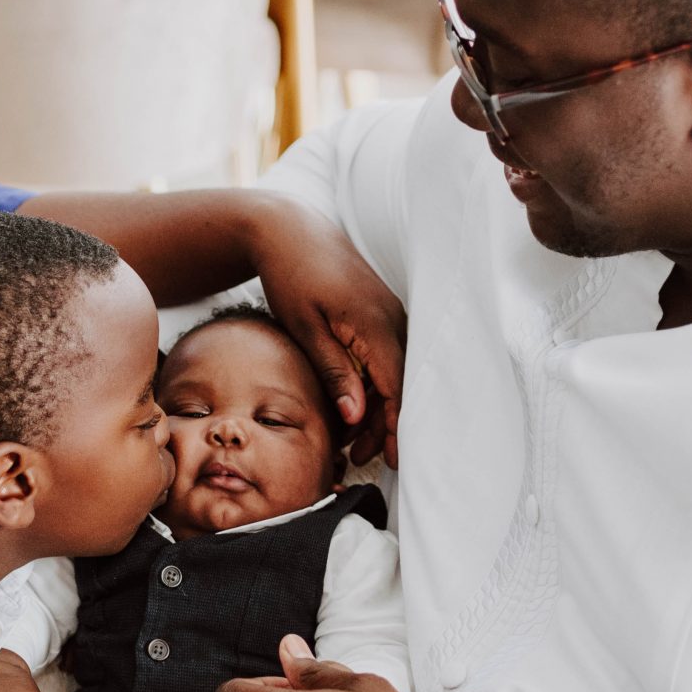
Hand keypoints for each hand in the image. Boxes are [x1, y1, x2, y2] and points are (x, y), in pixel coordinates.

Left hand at [247, 199, 406, 467]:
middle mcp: (393, 318)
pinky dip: (375, 384)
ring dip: (379, 407)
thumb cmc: (290, 275)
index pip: (397, 387)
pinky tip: (355, 404)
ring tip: (351, 439)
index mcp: (375, 323)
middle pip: (401, 385)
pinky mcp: (382, 312)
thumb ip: (334, 371)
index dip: (396, 427)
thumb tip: (356, 416)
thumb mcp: (305, 328)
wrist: (290, 230)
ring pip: (396, 373)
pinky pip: (388, 357)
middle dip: (384, 426)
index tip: (392, 460)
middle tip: (355, 457)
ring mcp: (391, 313)